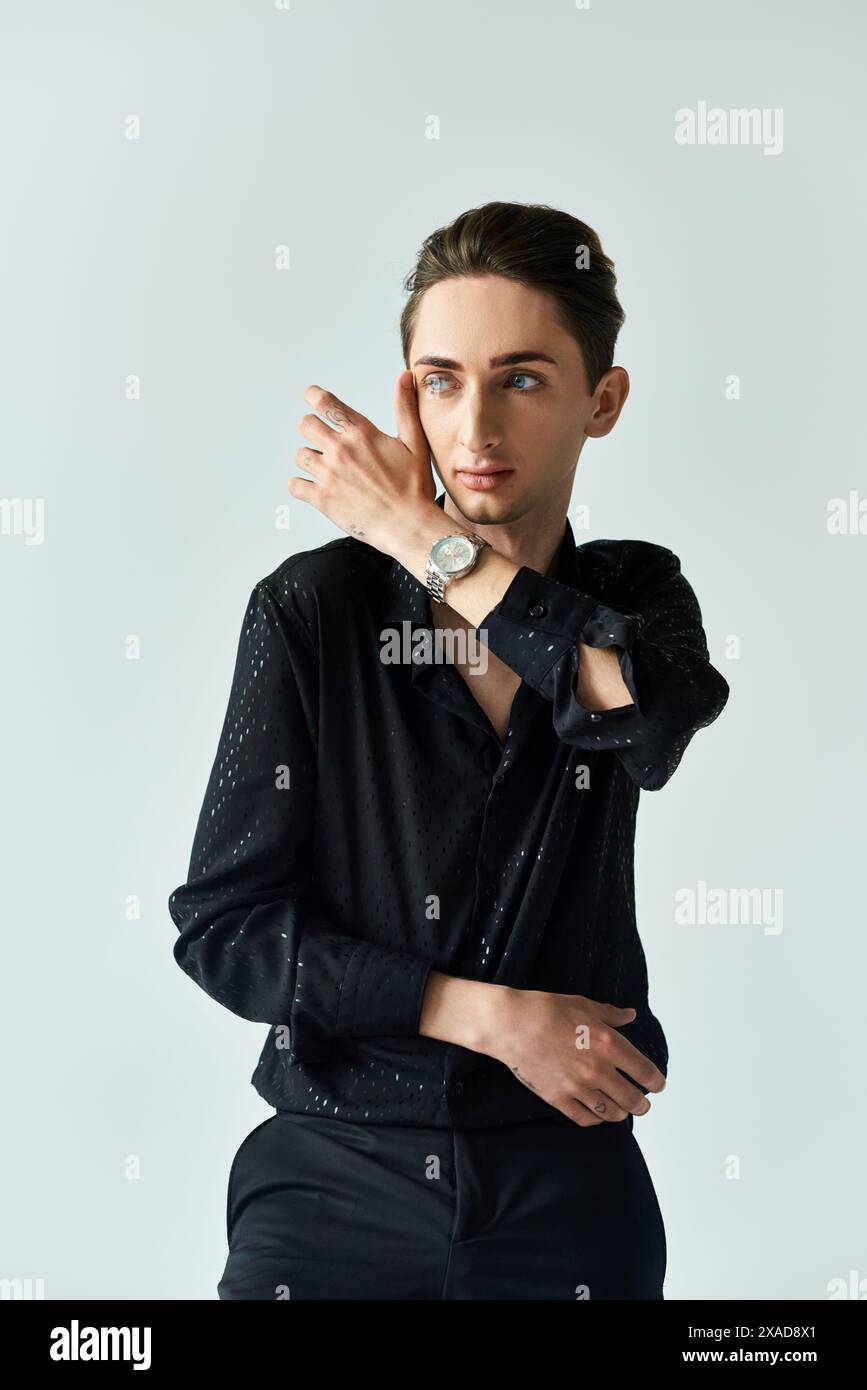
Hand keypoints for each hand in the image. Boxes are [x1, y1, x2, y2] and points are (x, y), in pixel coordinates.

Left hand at [289, 371, 437, 553]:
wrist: (408, 526)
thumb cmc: (414, 487)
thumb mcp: (414, 443)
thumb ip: (404, 408)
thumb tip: (404, 377)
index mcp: (360, 433)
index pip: (324, 402)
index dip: (314, 396)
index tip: (313, 398)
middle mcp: (340, 450)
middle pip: (305, 424)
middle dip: (313, 430)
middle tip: (326, 442)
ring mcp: (328, 475)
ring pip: (300, 454)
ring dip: (310, 459)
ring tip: (328, 470)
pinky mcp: (321, 499)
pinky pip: (295, 485)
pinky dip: (301, 486)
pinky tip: (316, 488)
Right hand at [484, 988, 665, 1125]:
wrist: (511, 1025)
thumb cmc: (547, 1010)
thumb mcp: (584, 1005)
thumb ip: (611, 1015)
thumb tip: (630, 1016)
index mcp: (608, 1043)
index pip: (645, 1072)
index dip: (656, 1082)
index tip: (658, 1085)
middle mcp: (597, 1069)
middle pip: (633, 1099)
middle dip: (642, 1104)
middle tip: (642, 1103)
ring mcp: (577, 1087)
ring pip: (611, 1113)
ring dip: (621, 1113)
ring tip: (621, 1109)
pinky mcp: (558, 1098)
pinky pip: (585, 1118)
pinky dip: (596, 1118)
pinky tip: (597, 1112)